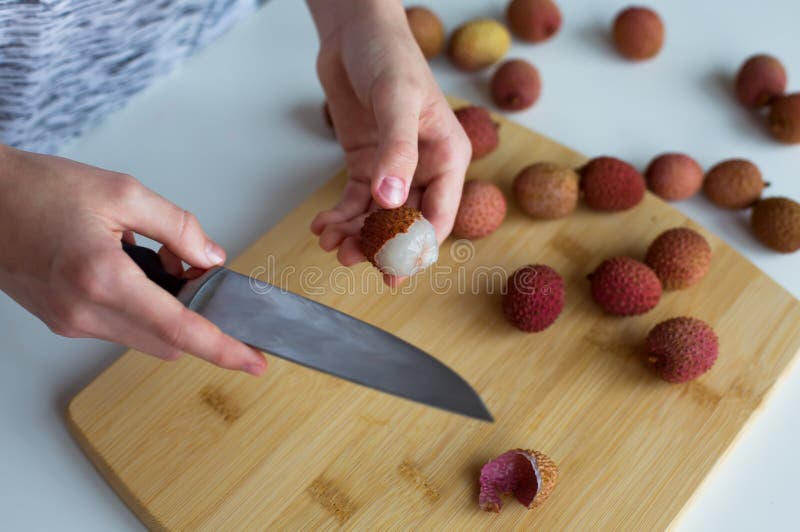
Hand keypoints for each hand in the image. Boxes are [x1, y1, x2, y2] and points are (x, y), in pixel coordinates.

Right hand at [0, 145, 265, 374]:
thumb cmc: (38, 190)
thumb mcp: (122, 193)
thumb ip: (177, 227)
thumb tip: (210, 256)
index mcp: (102, 278)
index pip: (179, 329)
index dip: (223, 349)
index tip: (253, 361)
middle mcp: (84, 312)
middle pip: (168, 341)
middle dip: (197, 318)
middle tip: (199, 275)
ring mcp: (71, 322)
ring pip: (145, 337)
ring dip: (168, 312)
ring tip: (160, 262)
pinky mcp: (63, 321)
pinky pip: (120, 328)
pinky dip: (142, 309)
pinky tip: (132, 270)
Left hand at [307, 0, 471, 284]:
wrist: (355, 30)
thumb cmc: (389, 55)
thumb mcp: (396, 99)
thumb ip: (396, 151)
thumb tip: (391, 201)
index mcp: (448, 155)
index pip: (439, 214)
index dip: (416, 246)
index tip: (392, 270)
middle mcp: (425, 167)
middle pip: (406, 222)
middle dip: (378, 244)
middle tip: (349, 258)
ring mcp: (394, 168)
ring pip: (379, 217)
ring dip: (355, 235)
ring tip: (329, 243)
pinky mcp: (367, 164)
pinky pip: (357, 201)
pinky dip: (341, 216)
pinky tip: (322, 226)